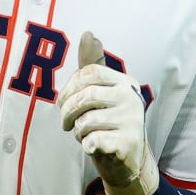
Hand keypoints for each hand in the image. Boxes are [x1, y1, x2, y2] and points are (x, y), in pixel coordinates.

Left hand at [58, 31, 158, 194]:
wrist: (127, 161)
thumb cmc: (108, 122)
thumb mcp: (101, 92)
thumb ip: (93, 64)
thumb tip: (88, 33)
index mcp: (124, 82)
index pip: (89, 73)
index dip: (69, 88)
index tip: (63, 102)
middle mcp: (131, 97)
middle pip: (86, 96)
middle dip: (68, 112)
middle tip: (66, 123)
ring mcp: (132, 120)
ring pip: (86, 120)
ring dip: (78, 131)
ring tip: (85, 134)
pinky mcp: (128, 143)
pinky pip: (93, 140)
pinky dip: (87, 145)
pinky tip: (94, 146)